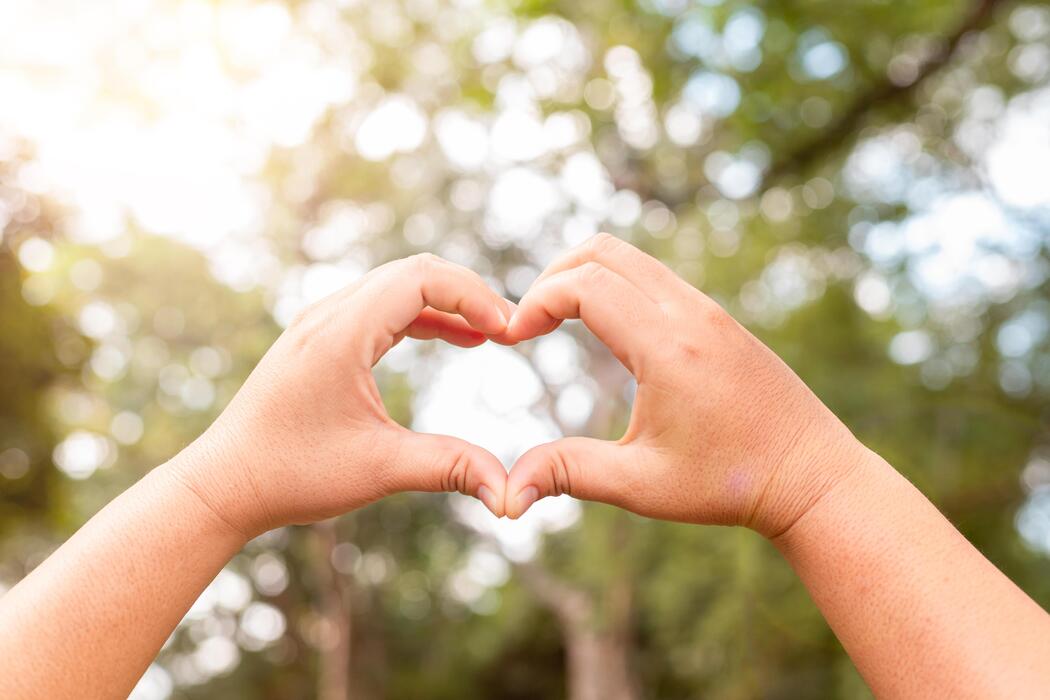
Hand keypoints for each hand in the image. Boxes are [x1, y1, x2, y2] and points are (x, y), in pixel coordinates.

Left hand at [169, 254, 512, 538]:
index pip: (422, 278)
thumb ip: (450, 468)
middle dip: (468, 293)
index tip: (508, 332)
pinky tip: (455, 339)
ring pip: (397, 285)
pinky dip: (423, 316)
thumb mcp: (379, 470)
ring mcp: (321, 323)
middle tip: (509, 330)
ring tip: (491, 334)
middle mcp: (328, 314)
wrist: (223, 483)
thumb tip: (510, 494)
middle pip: (414, 270)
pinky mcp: (320, 339)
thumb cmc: (292, 474)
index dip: (474, 295)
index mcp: (341, 332)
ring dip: (447, 303)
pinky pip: (382, 307)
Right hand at [502, 234, 866, 536]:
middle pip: (602, 251)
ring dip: (583, 275)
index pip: (585, 284)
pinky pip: (654, 276)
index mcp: (669, 348)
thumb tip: (505, 494)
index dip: (536, 302)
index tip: (513, 338)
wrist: (810, 475)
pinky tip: (601, 328)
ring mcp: (708, 310)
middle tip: (527, 322)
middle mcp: (691, 314)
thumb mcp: (641, 485)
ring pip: (630, 257)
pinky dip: (614, 284)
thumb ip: (569, 474)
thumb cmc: (728, 484)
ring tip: (554, 321)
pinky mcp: (717, 317)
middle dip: (551, 277)